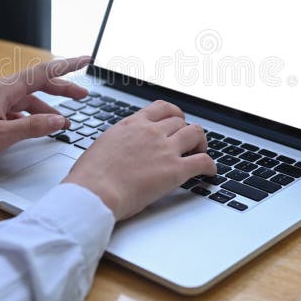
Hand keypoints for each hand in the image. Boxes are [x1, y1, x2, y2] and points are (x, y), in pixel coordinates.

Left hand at [0, 56, 89, 164]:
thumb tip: (60, 120)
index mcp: (5, 89)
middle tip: (83, 97)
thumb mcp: (1, 135)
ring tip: (64, 121)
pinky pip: (15, 107)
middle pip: (38, 83)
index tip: (87, 59)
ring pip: (27, 97)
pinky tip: (36, 125)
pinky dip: (30, 114)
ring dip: (47, 106)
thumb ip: (33, 127)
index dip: (68, 65)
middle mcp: (0, 89)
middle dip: (63, 88)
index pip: (44, 72)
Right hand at [63, 100, 215, 219]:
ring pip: (195, 134)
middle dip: (186, 131)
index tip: (176, 121)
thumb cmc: (89, 176)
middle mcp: (151, 132)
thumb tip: (120, 149)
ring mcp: (165, 149)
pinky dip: (211, 166)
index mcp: (132, 124)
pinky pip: (202, 161)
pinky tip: (210, 172)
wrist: (93, 192)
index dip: (174, 114)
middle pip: (180, 121)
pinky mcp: (175, 170)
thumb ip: (118, 142)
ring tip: (200, 153)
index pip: (161, 108)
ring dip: (200, 143)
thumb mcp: (102, 146)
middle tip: (188, 143)